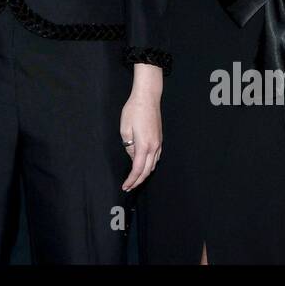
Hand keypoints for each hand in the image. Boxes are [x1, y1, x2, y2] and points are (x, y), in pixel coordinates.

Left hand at [120, 64, 163, 190]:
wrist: (148, 98)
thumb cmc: (134, 110)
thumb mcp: (125, 129)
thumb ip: (128, 146)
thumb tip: (132, 155)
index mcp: (144, 145)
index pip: (138, 169)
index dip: (131, 180)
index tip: (125, 186)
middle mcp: (154, 147)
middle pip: (147, 171)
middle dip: (138, 181)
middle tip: (129, 187)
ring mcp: (159, 143)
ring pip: (153, 165)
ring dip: (144, 174)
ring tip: (134, 179)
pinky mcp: (159, 139)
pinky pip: (156, 158)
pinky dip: (149, 165)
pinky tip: (143, 166)